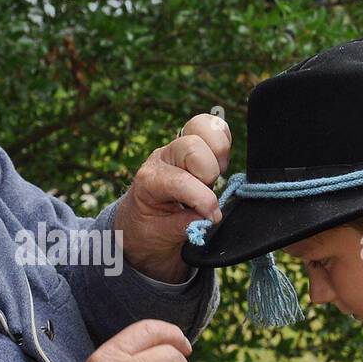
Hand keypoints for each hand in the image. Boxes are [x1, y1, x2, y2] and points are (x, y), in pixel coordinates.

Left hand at [114, 113, 231, 282]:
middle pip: (192, 146)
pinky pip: (214, 126)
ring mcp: (178, 147)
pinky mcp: (193, 143)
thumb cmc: (148, 227)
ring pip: (205, 127)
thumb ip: (186, 225)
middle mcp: (164, 157)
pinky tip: (219, 162)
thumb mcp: (160, 235)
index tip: (212, 217)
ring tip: (215, 175)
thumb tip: (211, 216)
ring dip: (218, 152)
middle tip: (208, 191)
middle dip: (209, 172)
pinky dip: (224, 140)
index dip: (203, 200)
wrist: (139, 222)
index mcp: (149, 179)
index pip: (181, 180)